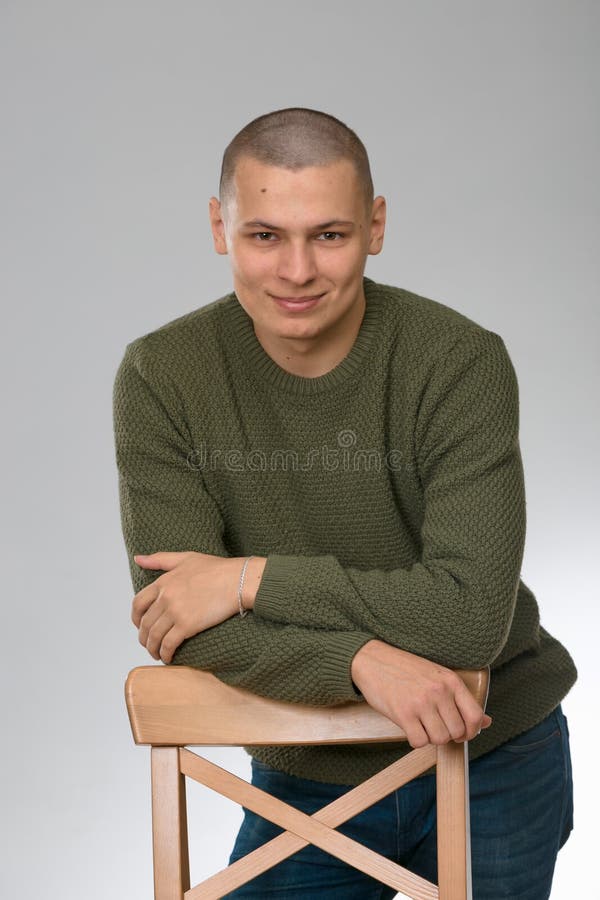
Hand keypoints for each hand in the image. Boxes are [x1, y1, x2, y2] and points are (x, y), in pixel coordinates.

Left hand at [131, 551, 264, 663]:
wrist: (238, 580)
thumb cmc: (217, 569)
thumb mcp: (185, 558)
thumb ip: (159, 559)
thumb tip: (138, 558)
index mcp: (163, 582)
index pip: (138, 604)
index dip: (136, 618)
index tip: (140, 626)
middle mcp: (165, 597)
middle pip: (145, 623)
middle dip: (144, 638)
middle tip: (149, 644)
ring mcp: (175, 612)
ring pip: (154, 637)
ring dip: (153, 649)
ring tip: (158, 654)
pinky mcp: (187, 625)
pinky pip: (169, 644)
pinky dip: (165, 654)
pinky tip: (169, 658)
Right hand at [351, 640, 491, 747]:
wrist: (373, 660)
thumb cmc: (405, 669)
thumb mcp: (437, 677)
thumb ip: (460, 699)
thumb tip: (486, 722)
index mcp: (450, 681)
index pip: (476, 716)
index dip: (471, 731)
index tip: (461, 733)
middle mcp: (438, 691)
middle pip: (456, 731)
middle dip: (447, 735)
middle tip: (435, 727)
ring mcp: (421, 702)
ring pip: (439, 739)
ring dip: (431, 737)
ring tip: (421, 724)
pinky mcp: (403, 713)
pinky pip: (419, 741)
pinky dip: (415, 739)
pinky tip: (410, 727)